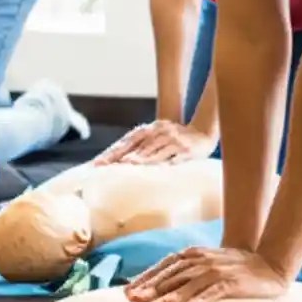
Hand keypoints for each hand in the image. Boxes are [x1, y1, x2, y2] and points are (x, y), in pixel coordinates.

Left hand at [94, 119, 216, 165]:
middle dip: (122, 159)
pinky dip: (167, 164)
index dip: (112, 153)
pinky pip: (176, 159)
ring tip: (129, 167)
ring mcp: (174, 141)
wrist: (203, 131)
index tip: (98, 165)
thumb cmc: (173, 138)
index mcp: (148, 129)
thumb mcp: (155, 136)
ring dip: (142, 160)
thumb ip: (138, 146)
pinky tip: (159, 171)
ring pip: (155, 152)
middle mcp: (159, 133)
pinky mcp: (188, 151)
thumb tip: (116, 162)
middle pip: (138, 148)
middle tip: (107, 170)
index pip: (126, 141)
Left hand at [125, 247, 289, 301]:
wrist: (267, 263)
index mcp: (192, 255)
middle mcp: (201, 260)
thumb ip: (182, 271)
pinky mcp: (233, 281)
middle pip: (173, 274)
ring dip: (177, 293)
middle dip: (153, 286)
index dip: (145, 277)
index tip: (128, 291)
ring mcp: (217, 270)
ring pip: (193, 281)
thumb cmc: (230, 266)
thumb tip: (155, 284)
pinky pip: (218, 291)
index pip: (163, 265)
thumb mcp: (203, 264)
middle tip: (136, 299)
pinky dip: (206, 298)